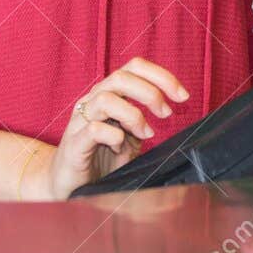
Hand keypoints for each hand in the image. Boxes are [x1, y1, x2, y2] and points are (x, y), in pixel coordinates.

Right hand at [26, 58, 188, 200]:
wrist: (68, 185)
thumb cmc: (102, 159)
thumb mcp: (131, 137)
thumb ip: (144, 121)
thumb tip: (168, 110)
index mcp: (109, 93)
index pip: (134, 67)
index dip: (161, 76)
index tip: (183, 96)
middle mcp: (92, 101)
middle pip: (121, 77)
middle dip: (151, 92)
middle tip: (167, 114)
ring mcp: (80, 121)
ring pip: (106, 98)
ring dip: (133, 115)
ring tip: (146, 134)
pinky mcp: (73, 144)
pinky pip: (94, 130)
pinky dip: (114, 136)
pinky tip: (121, 147)